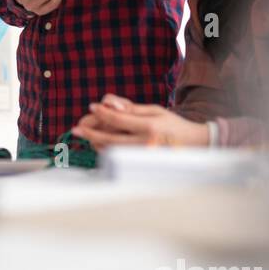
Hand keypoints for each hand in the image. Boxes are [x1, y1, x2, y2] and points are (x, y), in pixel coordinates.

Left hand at [71, 94, 209, 149]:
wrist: (192, 145)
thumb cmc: (172, 124)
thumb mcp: (154, 110)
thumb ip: (130, 108)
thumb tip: (106, 104)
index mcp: (148, 127)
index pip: (118, 119)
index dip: (102, 113)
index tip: (91, 107)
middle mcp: (144, 144)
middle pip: (109, 139)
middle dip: (90, 133)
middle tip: (76, 130)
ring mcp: (142, 158)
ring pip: (111, 151)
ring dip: (95, 143)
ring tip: (87, 135)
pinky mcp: (141, 165)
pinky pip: (118, 159)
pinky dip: (106, 151)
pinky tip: (99, 144)